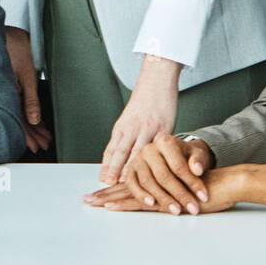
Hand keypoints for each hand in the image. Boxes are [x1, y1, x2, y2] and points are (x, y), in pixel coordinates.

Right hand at [5, 26, 51, 153]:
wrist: (0, 29)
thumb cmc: (13, 46)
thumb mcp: (26, 73)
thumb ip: (30, 98)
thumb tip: (34, 119)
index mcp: (8, 94)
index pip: (18, 121)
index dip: (28, 136)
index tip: (37, 147)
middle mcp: (5, 93)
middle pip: (18, 119)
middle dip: (31, 134)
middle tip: (43, 145)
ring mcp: (6, 88)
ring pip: (18, 112)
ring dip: (30, 125)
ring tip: (43, 135)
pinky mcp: (8, 81)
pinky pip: (17, 101)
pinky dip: (26, 111)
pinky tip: (33, 117)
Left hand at [85, 163, 242, 215]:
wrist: (223, 183)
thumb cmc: (204, 184)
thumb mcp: (181, 185)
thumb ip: (165, 186)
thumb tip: (149, 196)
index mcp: (156, 167)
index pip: (131, 180)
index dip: (113, 187)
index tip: (97, 194)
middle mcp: (154, 168)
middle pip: (125, 184)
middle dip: (105, 194)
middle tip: (86, 200)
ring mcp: (158, 180)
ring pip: (129, 190)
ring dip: (109, 199)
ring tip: (92, 204)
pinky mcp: (164, 194)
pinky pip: (140, 199)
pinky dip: (124, 204)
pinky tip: (111, 206)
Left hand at [99, 55, 180, 183]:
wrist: (157, 80)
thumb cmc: (144, 101)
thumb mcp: (130, 118)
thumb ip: (125, 137)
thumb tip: (117, 157)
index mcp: (122, 126)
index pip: (111, 149)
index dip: (107, 166)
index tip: (102, 180)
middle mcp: (132, 127)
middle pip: (120, 152)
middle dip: (114, 170)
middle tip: (108, 184)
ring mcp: (147, 128)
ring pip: (137, 151)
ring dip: (132, 168)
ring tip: (127, 182)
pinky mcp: (163, 128)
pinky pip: (158, 147)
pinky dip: (155, 159)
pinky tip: (155, 170)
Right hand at [118, 133, 213, 213]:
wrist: (175, 155)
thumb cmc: (187, 157)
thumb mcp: (197, 155)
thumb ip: (198, 161)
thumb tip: (197, 170)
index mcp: (165, 141)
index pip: (178, 166)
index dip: (192, 183)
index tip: (204, 197)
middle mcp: (149, 149)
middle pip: (163, 175)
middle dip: (180, 194)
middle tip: (193, 209)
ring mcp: (137, 160)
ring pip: (148, 182)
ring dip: (163, 198)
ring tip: (177, 211)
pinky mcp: (130, 171)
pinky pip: (132, 185)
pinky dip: (141, 196)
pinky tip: (152, 204)